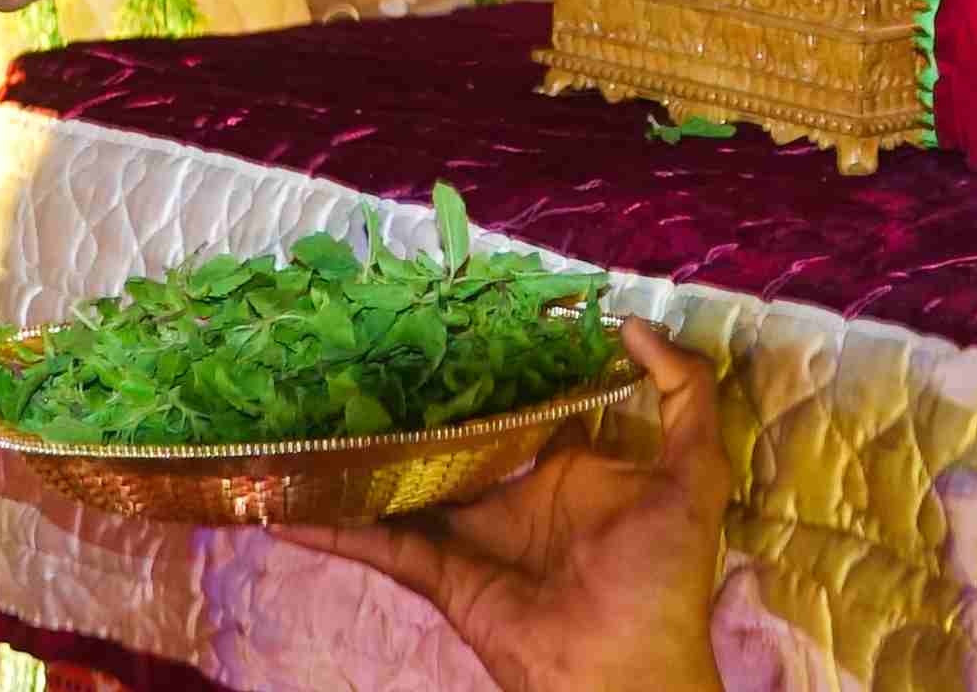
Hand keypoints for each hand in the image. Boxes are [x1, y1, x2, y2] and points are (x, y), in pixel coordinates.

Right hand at [279, 321, 726, 691]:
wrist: (629, 674)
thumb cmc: (664, 577)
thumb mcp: (694, 474)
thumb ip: (684, 395)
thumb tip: (629, 323)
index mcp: (571, 470)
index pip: (524, 406)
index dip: (494, 367)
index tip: (452, 319)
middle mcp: (515, 497)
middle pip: (452, 440)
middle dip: (412, 406)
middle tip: (360, 353)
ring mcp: (473, 537)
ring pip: (404, 488)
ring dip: (356, 464)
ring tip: (299, 421)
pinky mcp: (442, 577)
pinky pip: (380, 544)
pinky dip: (332, 528)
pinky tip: (282, 503)